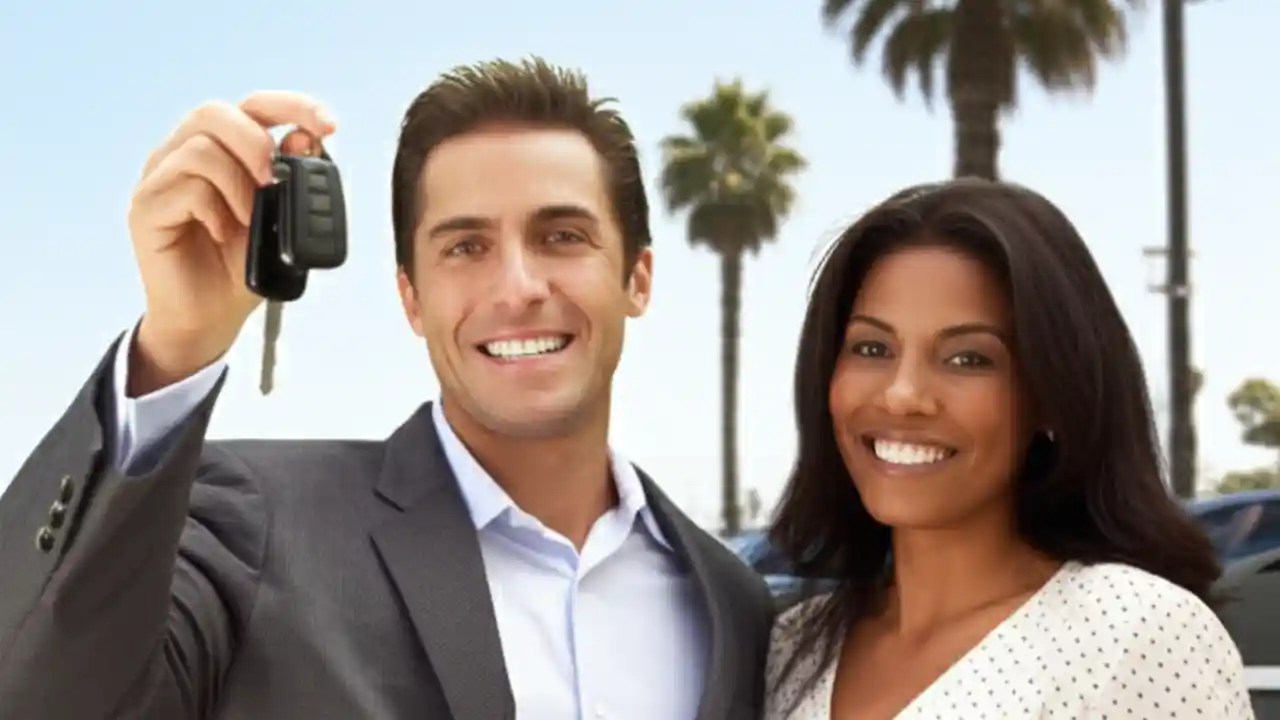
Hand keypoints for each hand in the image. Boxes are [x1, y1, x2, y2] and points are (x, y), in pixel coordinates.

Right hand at [126, 91, 334, 394]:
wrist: (209, 318)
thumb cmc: (241, 266)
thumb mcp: (281, 220)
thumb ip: (293, 180)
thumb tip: (307, 139)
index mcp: (223, 150)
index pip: (253, 106)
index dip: (292, 106)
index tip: (329, 124)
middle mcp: (185, 154)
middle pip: (215, 113)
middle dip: (256, 143)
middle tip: (275, 181)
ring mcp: (161, 178)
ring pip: (201, 148)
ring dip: (239, 185)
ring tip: (249, 220)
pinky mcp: (145, 207)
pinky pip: (186, 188)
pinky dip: (216, 210)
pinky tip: (222, 233)